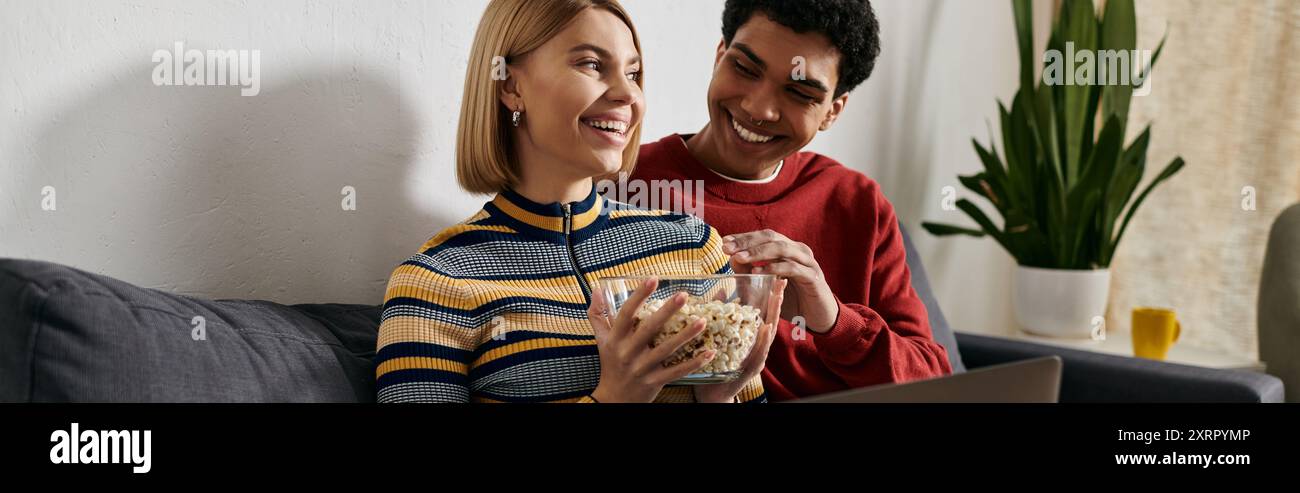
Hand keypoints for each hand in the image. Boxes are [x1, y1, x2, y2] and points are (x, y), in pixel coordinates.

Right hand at [587, 278, 717, 402]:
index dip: (639, 295)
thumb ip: (598, 314)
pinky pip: (676, 371)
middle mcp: (628, 353)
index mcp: (615, 339)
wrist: (613, 400)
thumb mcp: (601, 340)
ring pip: (666, 350)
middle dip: (667, 311)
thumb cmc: (610, 364)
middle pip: (649, 329)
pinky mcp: (655, 381)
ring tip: (703, 321)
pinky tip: (710, 352)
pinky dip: (694, 363)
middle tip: (683, 295)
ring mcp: (642, 368)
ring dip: (686, 335)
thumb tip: (598, 288)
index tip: (653, 279)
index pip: (626, 314)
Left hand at [694, 278, 787, 402]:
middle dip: (777, 301)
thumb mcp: (718, 337)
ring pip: (768, 336)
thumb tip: (720, 291)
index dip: (771, 297)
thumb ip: (720, 315)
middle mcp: (757, 348)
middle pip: (770, 320)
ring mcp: (756, 359)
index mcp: (751, 339)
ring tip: (777, 298)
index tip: (776, 277)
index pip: (763, 314)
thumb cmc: (715, 366)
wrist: (712, 395)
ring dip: (773, 316)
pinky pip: (759, 354)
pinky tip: (767, 328)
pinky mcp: (751, 370)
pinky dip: (764, 341)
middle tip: (782, 281)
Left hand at [723, 230, 838, 332]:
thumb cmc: (792, 301)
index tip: (724, 242)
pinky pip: (793, 268)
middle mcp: (798, 250)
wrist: (818, 318)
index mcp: (788, 248)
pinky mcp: (814, 277)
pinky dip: (774, 268)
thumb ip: (751, 272)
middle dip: (747, 241)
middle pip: (771, 236)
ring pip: (782, 248)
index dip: (743, 237)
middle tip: (728, 248)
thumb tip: (732, 259)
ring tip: (739, 258)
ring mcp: (808, 262)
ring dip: (758, 252)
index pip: (763, 236)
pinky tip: (758, 272)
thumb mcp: (767, 286)